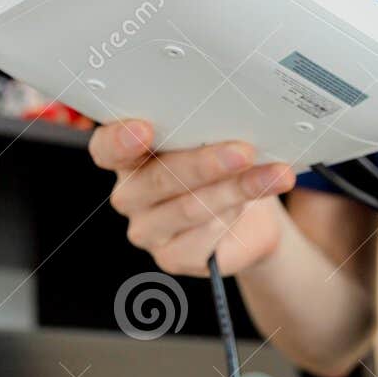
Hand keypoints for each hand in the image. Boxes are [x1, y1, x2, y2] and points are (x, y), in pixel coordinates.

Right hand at [89, 120, 296, 275]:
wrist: (251, 218)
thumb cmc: (225, 166)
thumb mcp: (215, 139)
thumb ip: (207, 130)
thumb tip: (232, 119)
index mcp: (127, 155)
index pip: (106, 147)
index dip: (120, 139)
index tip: (144, 128)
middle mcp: (130, 193)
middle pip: (159, 178)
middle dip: (205, 163)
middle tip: (243, 152)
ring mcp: (147, 229)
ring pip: (188, 207)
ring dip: (234, 190)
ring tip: (270, 176)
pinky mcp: (171, 257)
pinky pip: (203, 238)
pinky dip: (235, 217)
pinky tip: (256, 202)